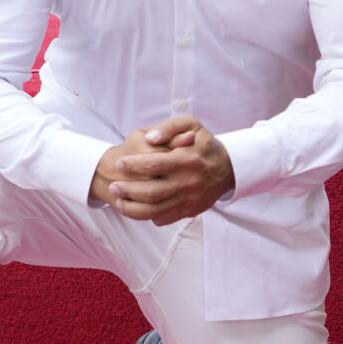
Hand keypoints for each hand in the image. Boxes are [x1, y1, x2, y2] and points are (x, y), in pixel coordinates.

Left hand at [93, 117, 231, 224]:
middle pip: (150, 192)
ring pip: (154, 210)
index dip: (133, 165)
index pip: (153, 165)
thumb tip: (150, 138)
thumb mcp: (192, 125)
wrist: (228, 169)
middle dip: (127, 190)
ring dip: (132, 208)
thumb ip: (170, 127)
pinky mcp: (188, 211)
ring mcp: (188, 200)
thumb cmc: (204, 145)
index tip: (121, 163)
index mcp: (187, 160)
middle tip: (114, 186)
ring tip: (119, 201)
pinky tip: (136, 207)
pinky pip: (163, 218)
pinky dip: (147, 215)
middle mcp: (188, 183)